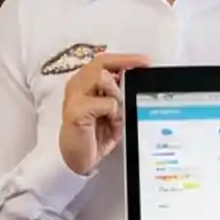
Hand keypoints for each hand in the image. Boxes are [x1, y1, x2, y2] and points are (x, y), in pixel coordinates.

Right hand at [58, 51, 148, 174]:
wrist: (78, 160)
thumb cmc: (94, 136)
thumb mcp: (112, 112)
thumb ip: (119, 94)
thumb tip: (136, 81)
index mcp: (84, 82)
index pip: (104, 61)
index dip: (125, 59)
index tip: (145, 62)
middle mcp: (76, 85)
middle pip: (101, 63)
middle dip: (122, 70)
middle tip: (134, 81)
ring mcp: (74, 97)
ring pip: (102, 77)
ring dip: (116, 93)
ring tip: (115, 111)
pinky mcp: (76, 111)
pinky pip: (105, 102)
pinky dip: (114, 112)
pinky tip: (111, 123)